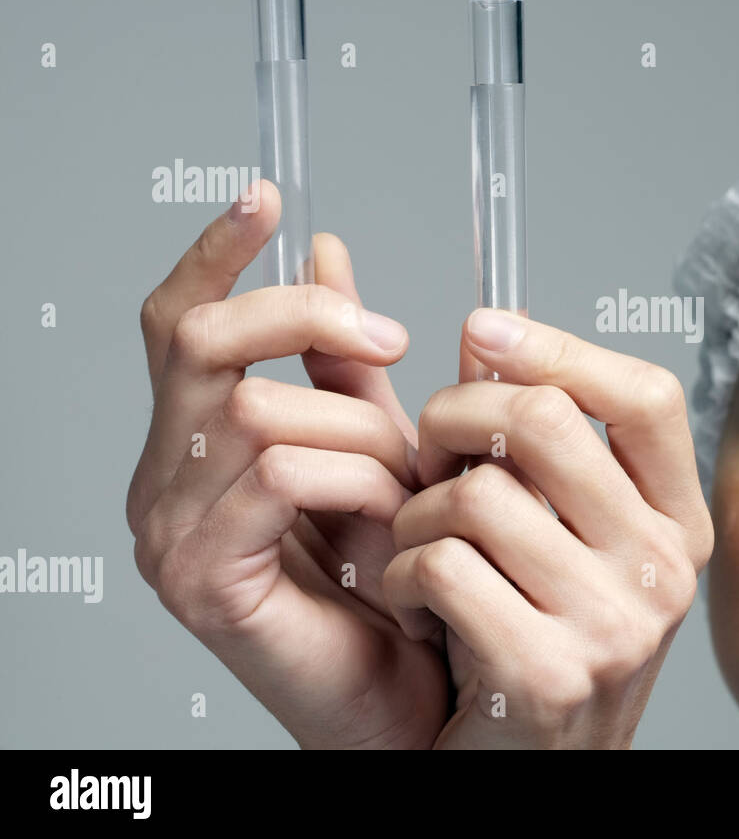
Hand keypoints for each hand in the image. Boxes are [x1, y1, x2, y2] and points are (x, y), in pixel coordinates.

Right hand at [126, 181, 453, 747]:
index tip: (269, 193)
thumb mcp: (378, 451)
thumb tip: (330, 248)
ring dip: (363, 436)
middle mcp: (165, 481)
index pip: (180, 324)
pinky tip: (392, 528)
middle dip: (305, 320)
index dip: (216, 254)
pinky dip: (356, 486)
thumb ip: (345, 362)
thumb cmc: (397, 584)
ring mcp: (170, 532)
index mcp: (199, 443)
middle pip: (200, 342)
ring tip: (412, 492)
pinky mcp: (199, 578)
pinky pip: (276, 477)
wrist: (410, 706)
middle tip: (387, 337)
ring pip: (258, 409)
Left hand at [383, 308, 713, 748]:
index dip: (560, 348)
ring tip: (415, 547)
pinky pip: (440, 568)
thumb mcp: (555, 535)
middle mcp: (663, 567)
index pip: (647, 396)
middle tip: (423, 452)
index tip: (482, 330)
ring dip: (413, 515)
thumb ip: (528, 442)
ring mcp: (616, 624)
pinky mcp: (549, 673)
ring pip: (476, 497)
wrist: (524, 773)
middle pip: (545, 423)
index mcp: (676, 521)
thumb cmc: (531, 636)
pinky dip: (398, 576)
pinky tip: (412, 603)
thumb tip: (483, 332)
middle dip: (453, 417)